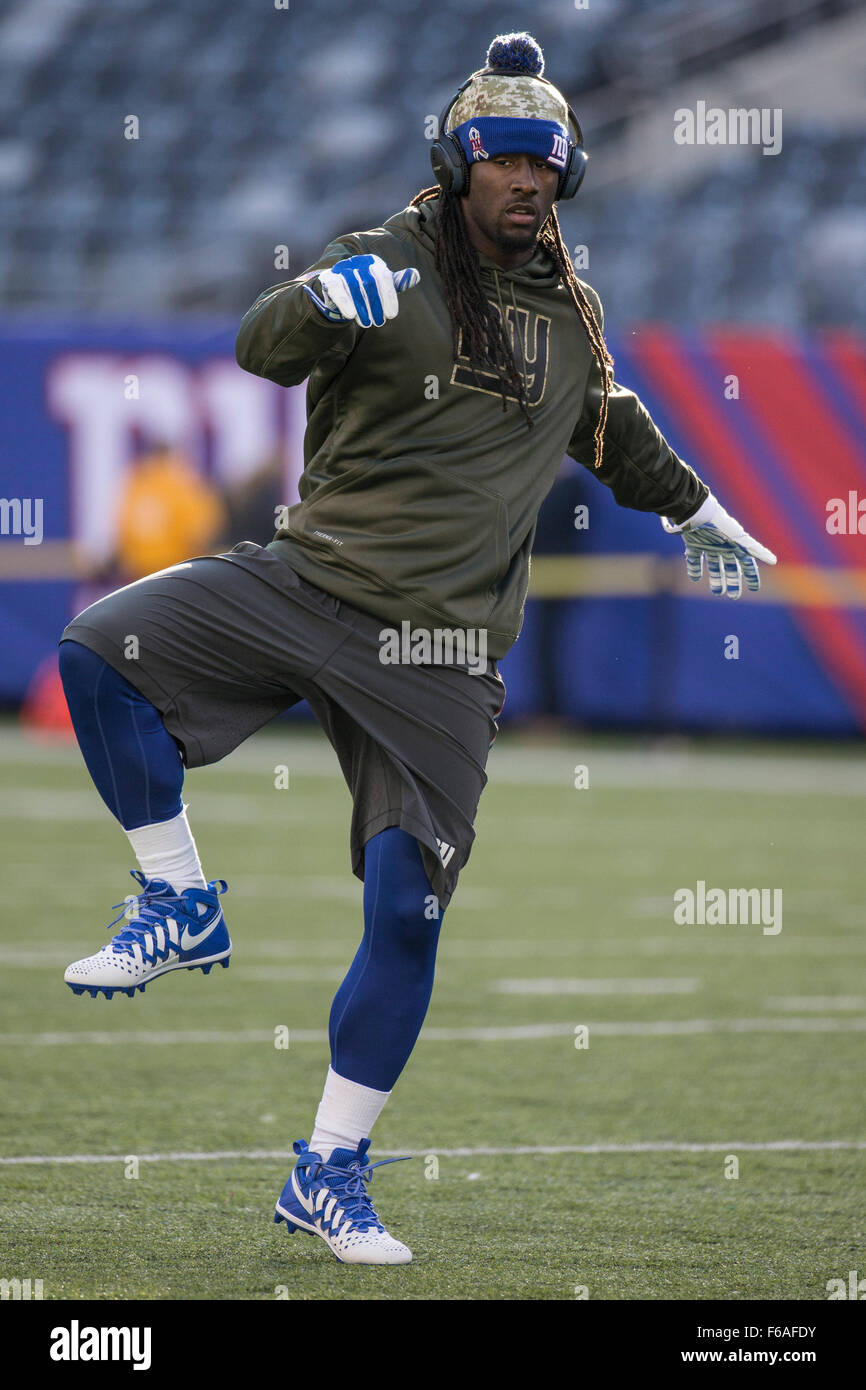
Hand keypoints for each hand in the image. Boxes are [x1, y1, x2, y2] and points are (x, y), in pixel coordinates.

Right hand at [303, 253, 419, 326]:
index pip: (384, 277)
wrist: (338, 292)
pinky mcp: (329, 278)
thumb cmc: (365, 290)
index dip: (389, 297)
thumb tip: (416, 275)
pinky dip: (345, 302)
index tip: (391, 315)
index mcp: (373, 262)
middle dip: (375, 305)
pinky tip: (351, 316)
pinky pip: (337, 289)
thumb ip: (397, 282)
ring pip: (353, 286)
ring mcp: (342, 269)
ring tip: (366, 323)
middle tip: (379, 323)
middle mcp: (357, 262)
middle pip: (369, 283)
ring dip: (361, 307)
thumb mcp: (382, 286)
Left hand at [662, 493, 776, 597]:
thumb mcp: (740, 539)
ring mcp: (708, 546)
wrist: (698, 514)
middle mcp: (723, 547)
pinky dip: (694, 569)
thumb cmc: (721, 526)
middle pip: (730, 568)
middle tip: (734, 597)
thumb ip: (756, 550)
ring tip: (717, 593)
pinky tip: (695, 579)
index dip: (751, 576)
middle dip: (732, 582)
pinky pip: (694, 559)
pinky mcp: (693, 544)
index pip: (746, 564)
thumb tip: (774, 561)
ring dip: (715, 579)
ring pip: (713, 565)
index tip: (754, 589)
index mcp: (735, 546)